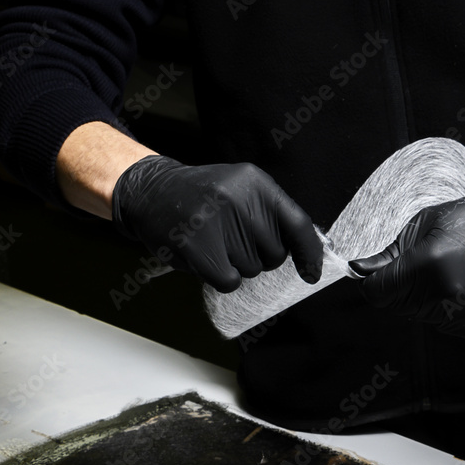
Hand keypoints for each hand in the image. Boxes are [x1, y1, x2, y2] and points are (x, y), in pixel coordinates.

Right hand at [112, 156, 322, 292]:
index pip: (299, 224)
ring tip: (212, 240)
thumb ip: (272, 214)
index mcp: (257, 183)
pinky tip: (205, 257)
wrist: (152, 191)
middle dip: (258, 255)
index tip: (312, 273)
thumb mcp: (241, 189)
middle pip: (275, 254)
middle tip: (230, 237)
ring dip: (235, 264)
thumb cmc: (203, 197)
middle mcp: (241, 200)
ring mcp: (219, 222)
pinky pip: (230, 281)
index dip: (310, 254)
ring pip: (251, 269)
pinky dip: (220, 277)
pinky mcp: (199, 246)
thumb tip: (307, 253)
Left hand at [349, 163, 464, 337]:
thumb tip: (360, 269)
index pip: (377, 292)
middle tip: (420, 263)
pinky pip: (443, 324)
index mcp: (427, 266)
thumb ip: (390, 252)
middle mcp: (443, 296)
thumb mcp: (426, 222)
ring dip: (421, 299)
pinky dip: (443, 309)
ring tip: (446, 270)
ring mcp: (462, 316)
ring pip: (419, 317)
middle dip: (399, 287)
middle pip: (396, 306)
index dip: (371, 282)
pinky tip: (461, 284)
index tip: (373, 273)